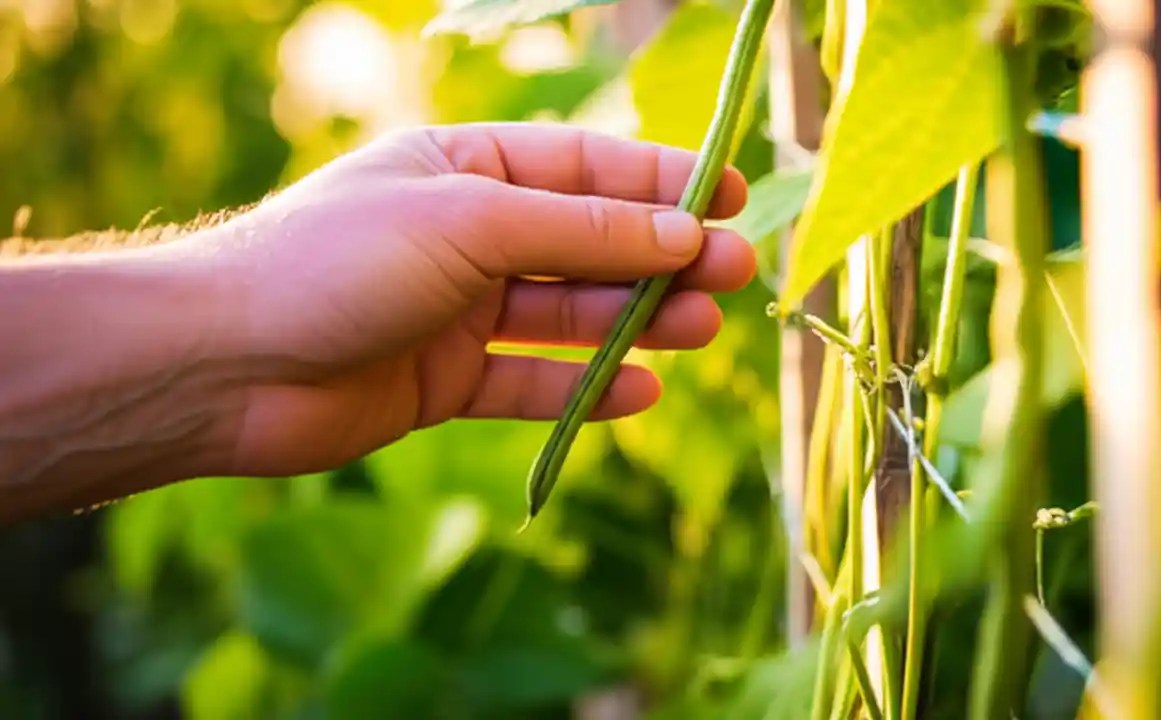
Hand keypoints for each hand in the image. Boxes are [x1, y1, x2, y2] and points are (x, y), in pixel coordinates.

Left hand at [199, 123, 754, 477]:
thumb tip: (682, 234)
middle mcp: (467, 236)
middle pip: (587, 245)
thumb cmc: (336, 261)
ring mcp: (458, 311)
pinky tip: (639, 391)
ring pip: (567, 316)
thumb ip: (581, 231)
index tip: (732, 197)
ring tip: (702, 332)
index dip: (660, 181)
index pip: (584, 167)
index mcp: (466, 168)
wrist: (223, 366)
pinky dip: (583, 389)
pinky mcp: (445, 382)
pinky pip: (530, 382)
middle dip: (661, 259)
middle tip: (734, 276)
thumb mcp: (471, 222)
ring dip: (635, 322)